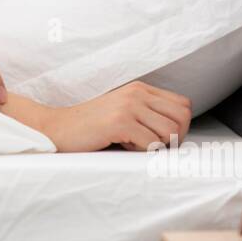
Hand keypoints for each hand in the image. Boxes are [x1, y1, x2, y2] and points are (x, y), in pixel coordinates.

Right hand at [46, 82, 191, 152]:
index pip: (183, 104)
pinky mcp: (120, 122)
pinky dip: (141, 152)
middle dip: (175, 138)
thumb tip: (180, 131)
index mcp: (140, 88)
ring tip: (134, 144)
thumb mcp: (124, 111)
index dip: (180, 126)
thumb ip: (148, 113)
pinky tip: (122, 145)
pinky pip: (152, 144)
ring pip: (170, 132)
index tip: (163, 139)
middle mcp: (137, 93)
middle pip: (183, 117)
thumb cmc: (92, 126)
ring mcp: (128, 106)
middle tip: (153, 146)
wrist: (58, 128)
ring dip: (156, 146)